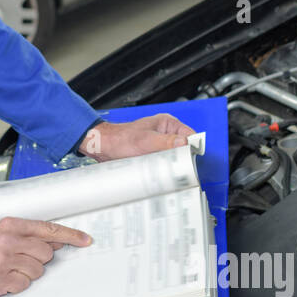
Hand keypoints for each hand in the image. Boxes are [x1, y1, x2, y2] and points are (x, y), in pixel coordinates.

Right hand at [0, 216, 91, 296]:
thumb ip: (24, 235)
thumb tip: (52, 243)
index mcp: (11, 225)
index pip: (48, 229)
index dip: (70, 236)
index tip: (85, 240)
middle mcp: (10, 241)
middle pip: (45, 253)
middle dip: (39, 260)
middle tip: (21, 261)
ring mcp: (5, 260)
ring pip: (37, 271)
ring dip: (27, 274)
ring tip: (9, 270)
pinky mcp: (1, 279)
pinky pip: (24, 284)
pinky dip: (17, 285)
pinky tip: (3, 280)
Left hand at [79, 113, 194, 161]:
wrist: (104, 147)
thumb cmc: (120, 139)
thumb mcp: (145, 141)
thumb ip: (166, 142)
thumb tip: (185, 143)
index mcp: (168, 123)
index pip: (190, 136)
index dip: (192, 149)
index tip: (191, 160)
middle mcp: (166, 133)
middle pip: (184, 149)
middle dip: (182, 159)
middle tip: (178, 168)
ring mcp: (161, 145)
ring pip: (175, 158)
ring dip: (173, 165)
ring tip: (168, 171)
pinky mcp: (154, 155)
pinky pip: (165, 163)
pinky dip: (165, 169)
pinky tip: (162, 173)